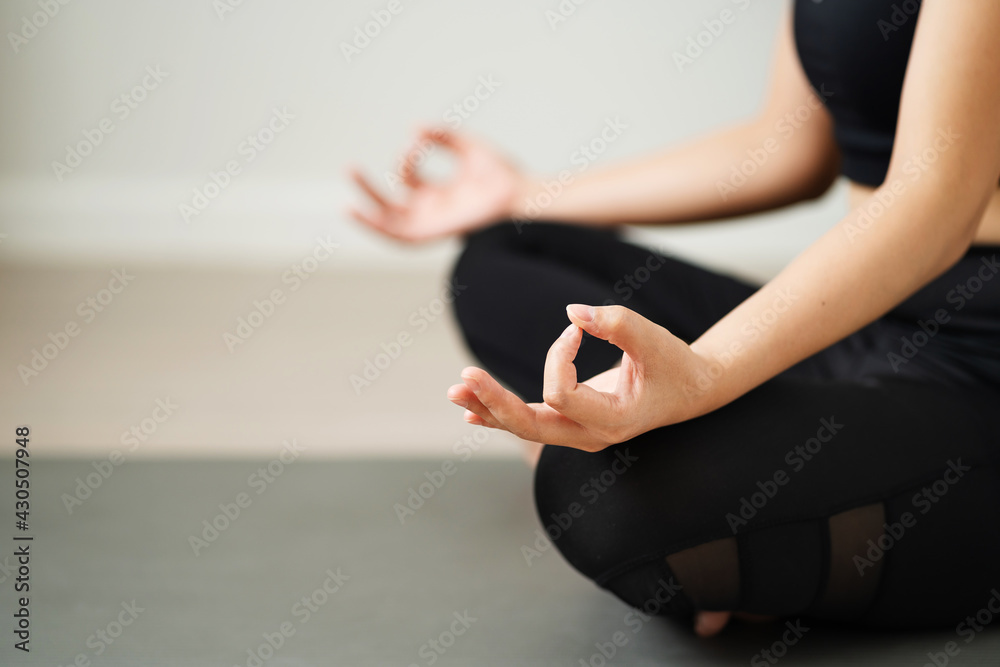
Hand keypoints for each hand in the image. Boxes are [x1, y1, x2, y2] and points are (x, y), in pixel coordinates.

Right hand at [347, 127, 524, 242]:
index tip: (418, 141)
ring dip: (367, 214)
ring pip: (390, 225)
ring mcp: (433, 223)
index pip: (409, 178)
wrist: (519, 193)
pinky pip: (399, 238)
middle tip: (349, 168)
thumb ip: (442, 135)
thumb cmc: (503, 174)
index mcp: (441, 193)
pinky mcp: (434, 232)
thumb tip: (415, 128)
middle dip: (369, 188)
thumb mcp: (467, 146)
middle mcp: (434, 211)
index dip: (406, 156)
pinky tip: (360, 213)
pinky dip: (377, 228)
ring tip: (345, 200)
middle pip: (391, 204)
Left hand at [447, 304, 714, 450]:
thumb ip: (617, 323)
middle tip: (463, 378)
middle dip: (495, 400)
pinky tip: (469, 415)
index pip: (562, 394)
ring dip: (487, 408)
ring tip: (453, 392)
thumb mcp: (654, 339)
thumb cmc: (674, 364)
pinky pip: (530, 423)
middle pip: (530, 425)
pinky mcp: (571, 423)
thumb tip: (573, 312)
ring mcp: (578, 434)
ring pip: (524, 427)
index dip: (558, 356)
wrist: (690, 390)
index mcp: (613, 421)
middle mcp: (591, 436)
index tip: (576, 329)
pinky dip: (499, 416)